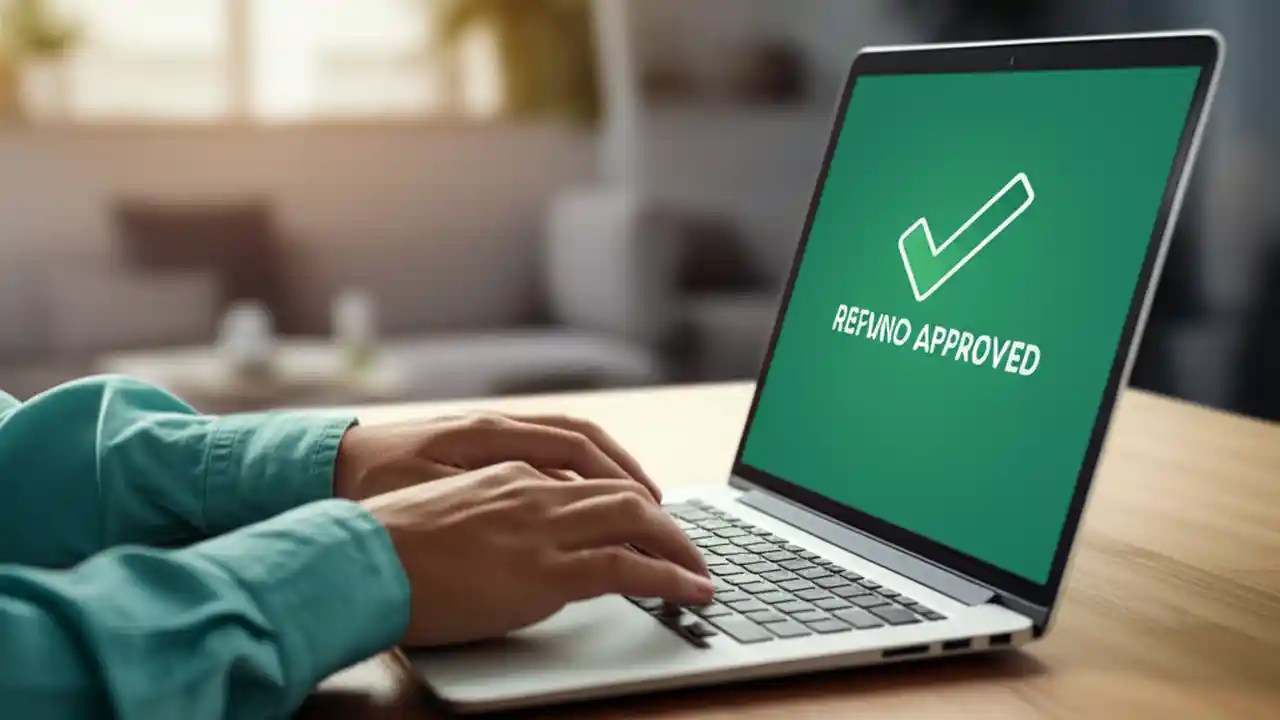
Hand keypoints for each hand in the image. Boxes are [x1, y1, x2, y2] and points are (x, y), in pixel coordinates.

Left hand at [334, 412, 661, 502]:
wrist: (323, 469)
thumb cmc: (370, 489)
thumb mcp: (429, 498)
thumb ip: (490, 500)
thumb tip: (554, 507)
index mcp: (487, 433)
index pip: (574, 444)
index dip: (619, 473)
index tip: (650, 506)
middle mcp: (495, 427)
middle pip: (582, 438)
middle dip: (627, 471)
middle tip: (660, 509)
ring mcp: (488, 436)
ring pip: (566, 444)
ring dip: (606, 471)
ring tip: (638, 505)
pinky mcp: (479, 450)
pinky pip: (544, 455)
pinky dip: (576, 475)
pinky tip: (586, 503)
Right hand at [361, 461, 711, 645]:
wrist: (360, 560)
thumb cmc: (386, 544)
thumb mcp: (445, 510)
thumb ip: (488, 513)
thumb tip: (512, 538)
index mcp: (509, 472)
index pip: (587, 475)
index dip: (625, 496)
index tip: (644, 515)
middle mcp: (535, 488)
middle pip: (623, 492)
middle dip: (664, 519)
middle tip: (686, 545)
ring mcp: (543, 527)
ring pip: (636, 520)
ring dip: (679, 545)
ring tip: (700, 569)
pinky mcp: (546, 570)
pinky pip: (628, 567)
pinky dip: (670, 576)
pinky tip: (691, 589)